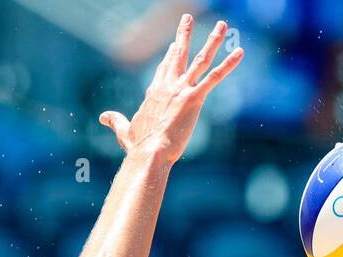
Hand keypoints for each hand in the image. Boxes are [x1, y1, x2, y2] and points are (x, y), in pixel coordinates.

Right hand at [99, 15, 242, 163]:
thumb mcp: (124, 131)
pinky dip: (228, 64)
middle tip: (188, 18)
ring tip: (222, 25)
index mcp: (154, 93)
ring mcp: (181, 90)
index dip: (169, 55)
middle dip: (184, 34)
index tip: (173, 44)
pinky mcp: (194, 98)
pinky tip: (239, 52)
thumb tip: (102, 117)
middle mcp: (168, 86)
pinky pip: (215, 77)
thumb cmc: (138, 146)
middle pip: (178, 54)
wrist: (150, 152)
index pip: (164, 69)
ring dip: (213, 41)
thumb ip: (115, 121)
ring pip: (200, 59)